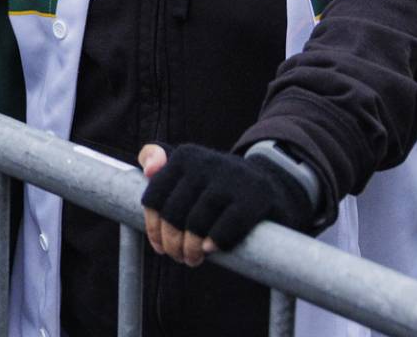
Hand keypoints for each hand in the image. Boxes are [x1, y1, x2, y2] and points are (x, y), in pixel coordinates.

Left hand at [139, 142, 310, 265]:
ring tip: (192, 259)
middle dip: (172, 243)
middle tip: (178, 257)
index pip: (154, 197)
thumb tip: (148, 170)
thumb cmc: (216, 185)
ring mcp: (230, 177)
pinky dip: (216, 241)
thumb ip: (158, 161)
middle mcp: (204, 161)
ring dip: (190, 249)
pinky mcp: (254, 194)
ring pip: (196, 222)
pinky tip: (210, 249)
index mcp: (183, 156)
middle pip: (174, 213)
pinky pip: (228, 225)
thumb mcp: (186, 168)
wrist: (267, 183)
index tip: (159, 247)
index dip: (153, 228)